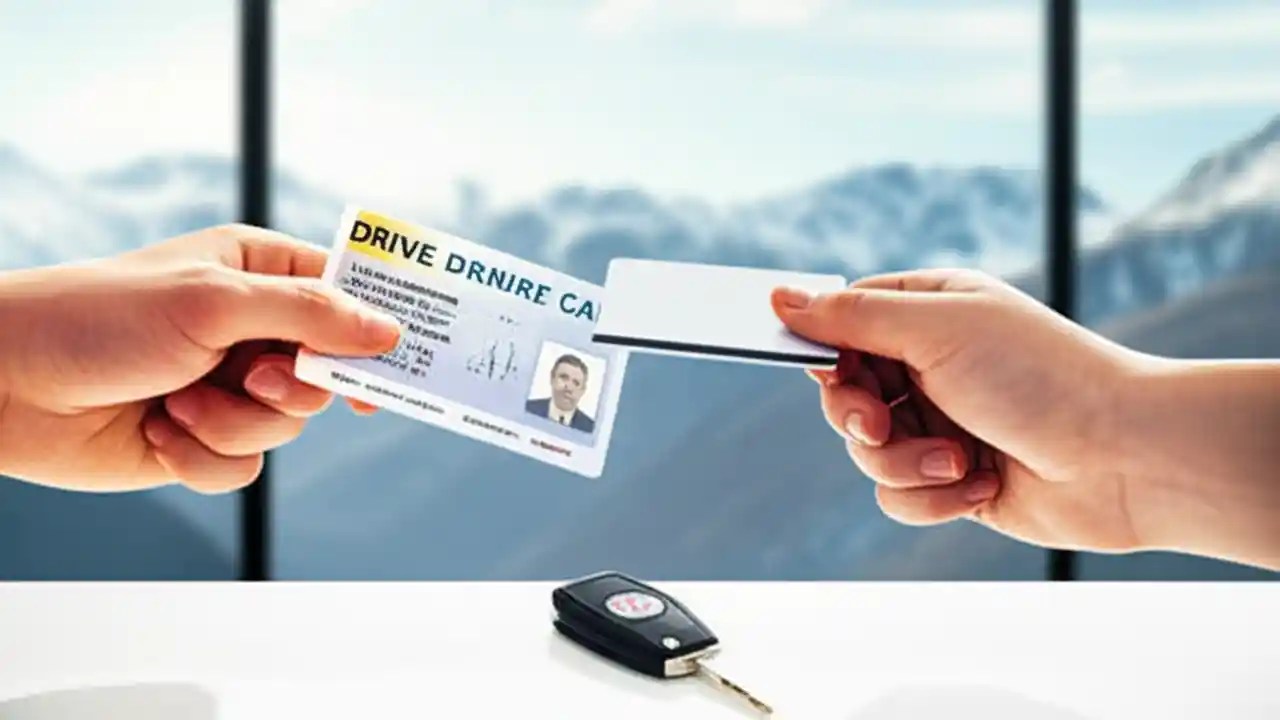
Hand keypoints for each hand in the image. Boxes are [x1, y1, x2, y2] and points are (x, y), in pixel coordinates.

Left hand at [0, 224, 396, 493]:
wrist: (6, 387)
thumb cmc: (100, 319)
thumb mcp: (214, 301)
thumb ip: (310, 314)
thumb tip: (389, 331)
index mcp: (256, 271)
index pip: (344, 292)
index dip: (375, 326)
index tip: (402, 359)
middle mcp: (250, 328)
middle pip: (328, 370)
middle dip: (289, 387)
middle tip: (253, 377)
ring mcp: (228, 385)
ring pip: (289, 424)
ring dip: (233, 422)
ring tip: (178, 402)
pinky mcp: (204, 437)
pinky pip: (246, 464)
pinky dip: (205, 456)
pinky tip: (159, 433)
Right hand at [772, 269, 1148, 553]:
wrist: (1123, 459)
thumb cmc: (1041, 376)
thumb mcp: (936, 328)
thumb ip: (852, 316)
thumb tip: (781, 296)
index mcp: (930, 312)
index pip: (845, 322)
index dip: (827, 351)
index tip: (827, 369)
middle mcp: (930, 365)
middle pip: (844, 394)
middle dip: (860, 418)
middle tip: (883, 423)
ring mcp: (940, 424)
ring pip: (866, 452)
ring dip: (907, 463)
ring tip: (960, 461)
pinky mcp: (952, 482)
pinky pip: (897, 496)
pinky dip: (932, 497)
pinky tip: (982, 483)